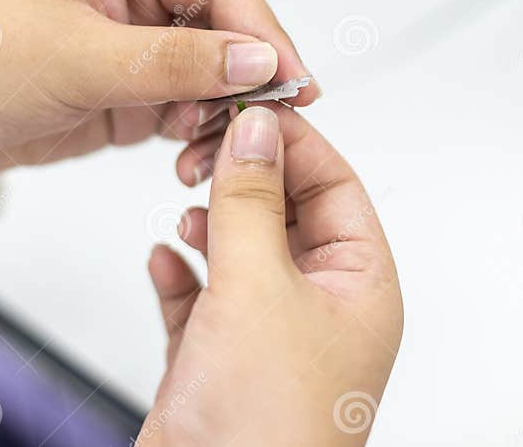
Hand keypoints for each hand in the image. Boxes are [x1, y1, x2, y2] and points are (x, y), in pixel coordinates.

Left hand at [0, 0, 318, 175]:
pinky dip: (196, 134)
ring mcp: (136, 44)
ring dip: (221, 114)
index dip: (261, 31)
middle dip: (246, 79)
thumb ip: (174, 61)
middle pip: (225, 30)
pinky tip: (189, 158)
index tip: (293, 81)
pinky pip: (186, 108)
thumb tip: (261, 61)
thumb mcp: (80, 57)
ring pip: (212, 75)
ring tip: (207, 151)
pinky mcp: (130, 91)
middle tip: (269, 125)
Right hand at [141, 105, 402, 445]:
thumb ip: (251, 200)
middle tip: (201, 150)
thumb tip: (257, 129)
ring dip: (212, 222)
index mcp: (358, 287)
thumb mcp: (257, 289)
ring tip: (184, 206)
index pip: (334, 186)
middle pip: (285, 212)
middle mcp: (318, 308)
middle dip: (243, 179)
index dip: (290, 143)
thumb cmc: (265, 432)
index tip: (246, 108)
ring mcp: (268, 335)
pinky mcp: (219, 361)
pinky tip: (164, 258)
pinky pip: (202, 296)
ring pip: (242, 250)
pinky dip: (182, 272)